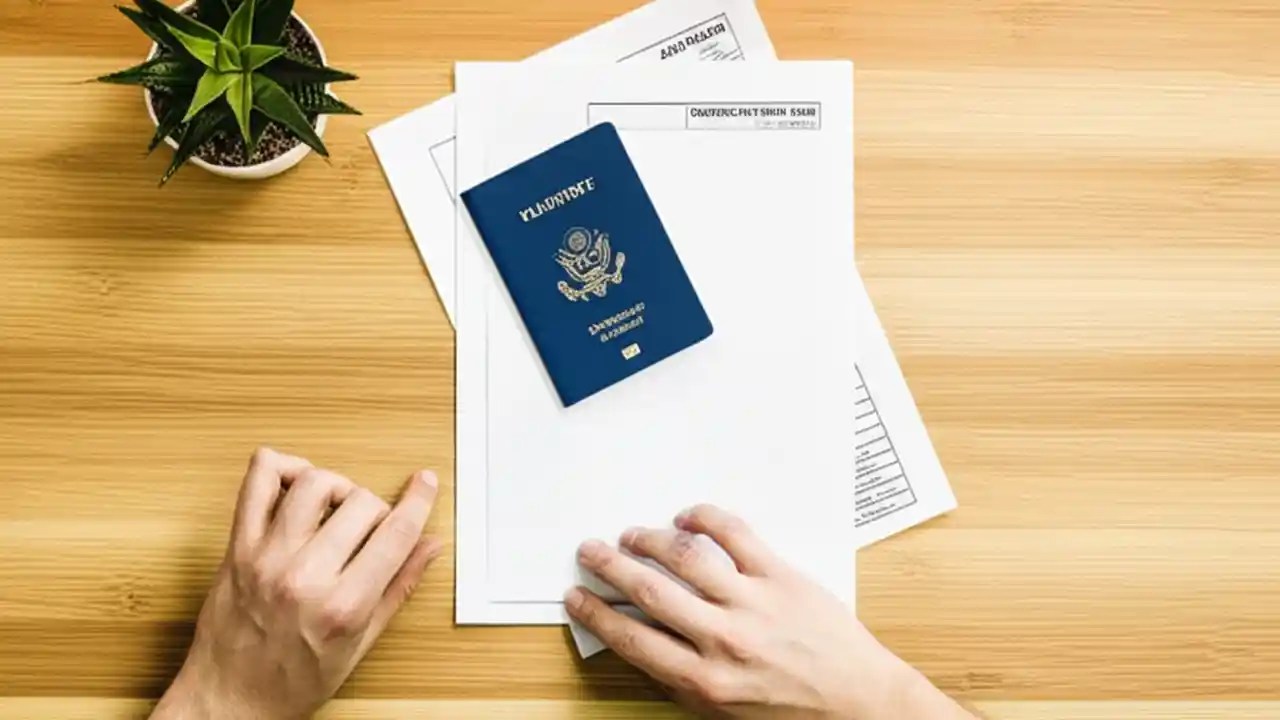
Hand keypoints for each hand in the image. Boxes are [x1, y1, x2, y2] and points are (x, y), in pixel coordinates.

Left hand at [152, 448, 443, 719]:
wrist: (229, 699)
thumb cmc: (292, 682)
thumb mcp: (360, 644)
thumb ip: (398, 587)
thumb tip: (429, 545)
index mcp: (342, 606)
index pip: (395, 533)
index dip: (419, 501)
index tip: (425, 484)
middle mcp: (304, 577)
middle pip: (360, 503)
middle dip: (376, 507)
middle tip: (371, 527)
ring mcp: (266, 558)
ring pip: (313, 482)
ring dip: (336, 485)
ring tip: (336, 507)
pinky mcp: (237, 547)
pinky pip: (257, 482)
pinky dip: (281, 468)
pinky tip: (297, 486)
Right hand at [565, 505, 973, 719]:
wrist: (860, 705)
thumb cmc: (796, 713)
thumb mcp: (725, 712)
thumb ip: (683, 680)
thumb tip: (644, 644)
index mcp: (704, 681)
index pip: (631, 638)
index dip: (596, 614)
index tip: (578, 597)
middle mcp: (723, 640)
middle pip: (648, 591)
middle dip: (609, 567)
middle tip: (590, 552)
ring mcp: (753, 603)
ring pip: (684, 557)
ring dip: (648, 540)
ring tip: (631, 534)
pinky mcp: (782, 576)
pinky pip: (735, 534)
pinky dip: (704, 518)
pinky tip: (687, 518)